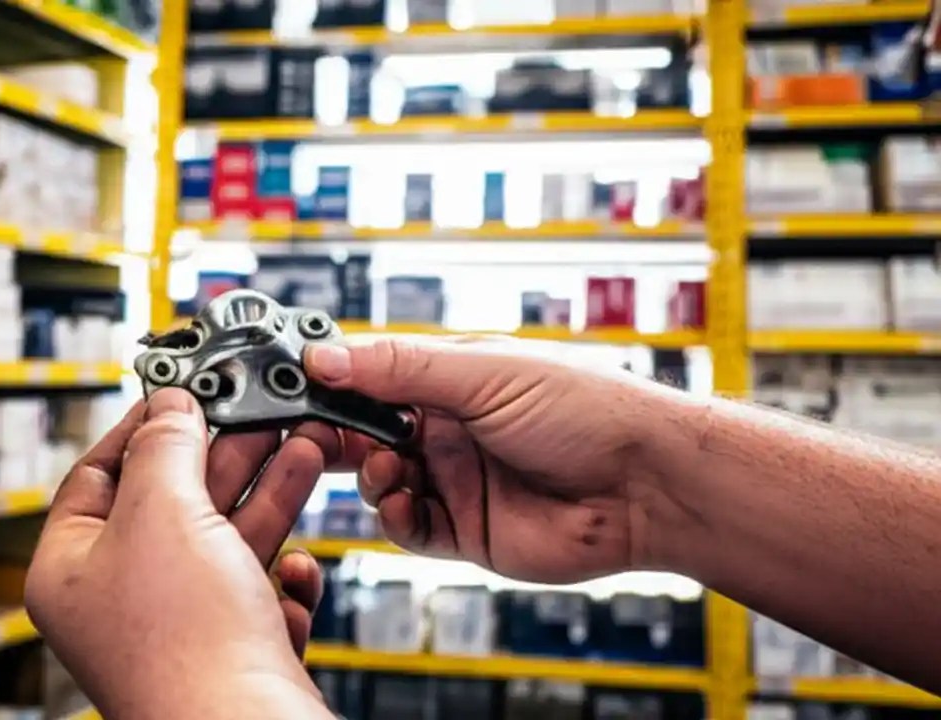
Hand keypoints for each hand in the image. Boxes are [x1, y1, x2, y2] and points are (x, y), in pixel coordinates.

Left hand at [25, 389, 339, 718]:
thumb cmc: (183, 648)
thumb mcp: (162, 511)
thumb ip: (165, 446)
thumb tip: (170, 405)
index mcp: (72, 568)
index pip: (98, 472)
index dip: (144, 425)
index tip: (184, 391)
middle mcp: (122, 599)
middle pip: (175, 500)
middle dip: (227, 453)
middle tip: (261, 411)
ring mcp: (181, 626)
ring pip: (227, 539)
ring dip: (270, 491)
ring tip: (304, 446)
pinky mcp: (235, 649)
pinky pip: (261, 593)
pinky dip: (287, 572)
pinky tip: (302, 562)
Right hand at [305, 336, 692, 583]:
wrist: (648, 486)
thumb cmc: (587, 410)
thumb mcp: (484, 373)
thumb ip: (402, 368)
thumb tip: (327, 358)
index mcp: (451, 378)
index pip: (371, 377)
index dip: (332, 384)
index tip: (296, 389)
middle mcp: (448, 429)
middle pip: (365, 432)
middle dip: (335, 437)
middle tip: (312, 439)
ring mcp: (455, 480)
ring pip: (379, 482)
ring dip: (368, 477)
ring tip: (383, 469)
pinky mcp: (466, 530)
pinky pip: (409, 527)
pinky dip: (395, 517)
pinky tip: (403, 504)